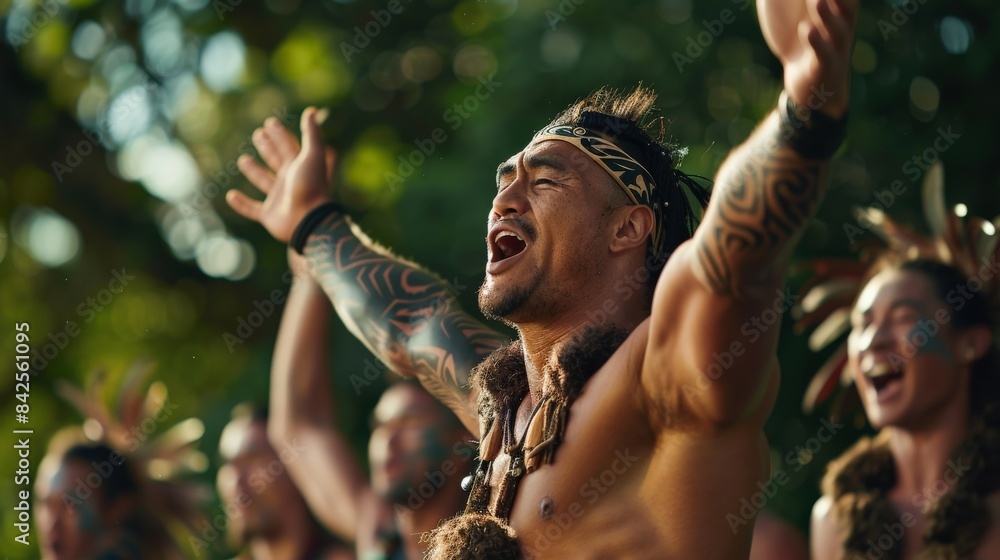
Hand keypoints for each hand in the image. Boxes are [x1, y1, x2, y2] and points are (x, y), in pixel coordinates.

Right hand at [226, 108, 335, 242]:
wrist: (308, 219)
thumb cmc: (311, 186)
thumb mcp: (312, 155)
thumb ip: (312, 133)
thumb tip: (311, 110)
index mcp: (299, 167)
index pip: (288, 146)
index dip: (280, 134)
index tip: (270, 122)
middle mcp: (289, 181)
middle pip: (276, 160)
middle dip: (268, 147)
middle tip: (258, 134)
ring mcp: (279, 199)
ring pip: (264, 181)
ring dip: (254, 171)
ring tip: (243, 160)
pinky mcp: (269, 216)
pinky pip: (252, 209)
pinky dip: (242, 204)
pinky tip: (230, 196)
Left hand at [757, 0, 856, 117]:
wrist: (810, 94)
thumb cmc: (802, 50)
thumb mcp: (797, 17)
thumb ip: (793, 3)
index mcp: (837, 9)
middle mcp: (841, 27)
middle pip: (847, 6)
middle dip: (838, 0)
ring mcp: (836, 49)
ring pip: (837, 30)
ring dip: (827, 16)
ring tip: (817, 1)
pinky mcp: (824, 70)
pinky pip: (824, 56)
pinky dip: (817, 44)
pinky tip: (806, 31)